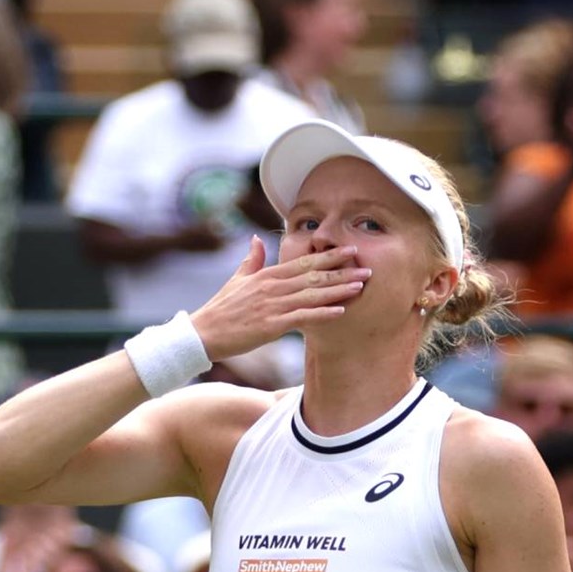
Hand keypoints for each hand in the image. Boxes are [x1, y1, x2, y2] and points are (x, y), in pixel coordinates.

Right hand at [187, 238, 371, 364]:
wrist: (204, 332)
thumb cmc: (221, 308)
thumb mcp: (237, 279)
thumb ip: (252, 259)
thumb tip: (257, 239)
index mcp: (268, 274)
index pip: (304, 262)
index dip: (329, 256)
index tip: (349, 250)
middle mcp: (273, 286)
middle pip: (314, 276)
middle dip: (342, 271)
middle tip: (368, 267)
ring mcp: (273, 305)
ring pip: (313, 294)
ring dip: (339, 290)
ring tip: (361, 286)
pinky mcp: (271, 325)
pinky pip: (302, 317)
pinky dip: (322, 314)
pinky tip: (340, 311)